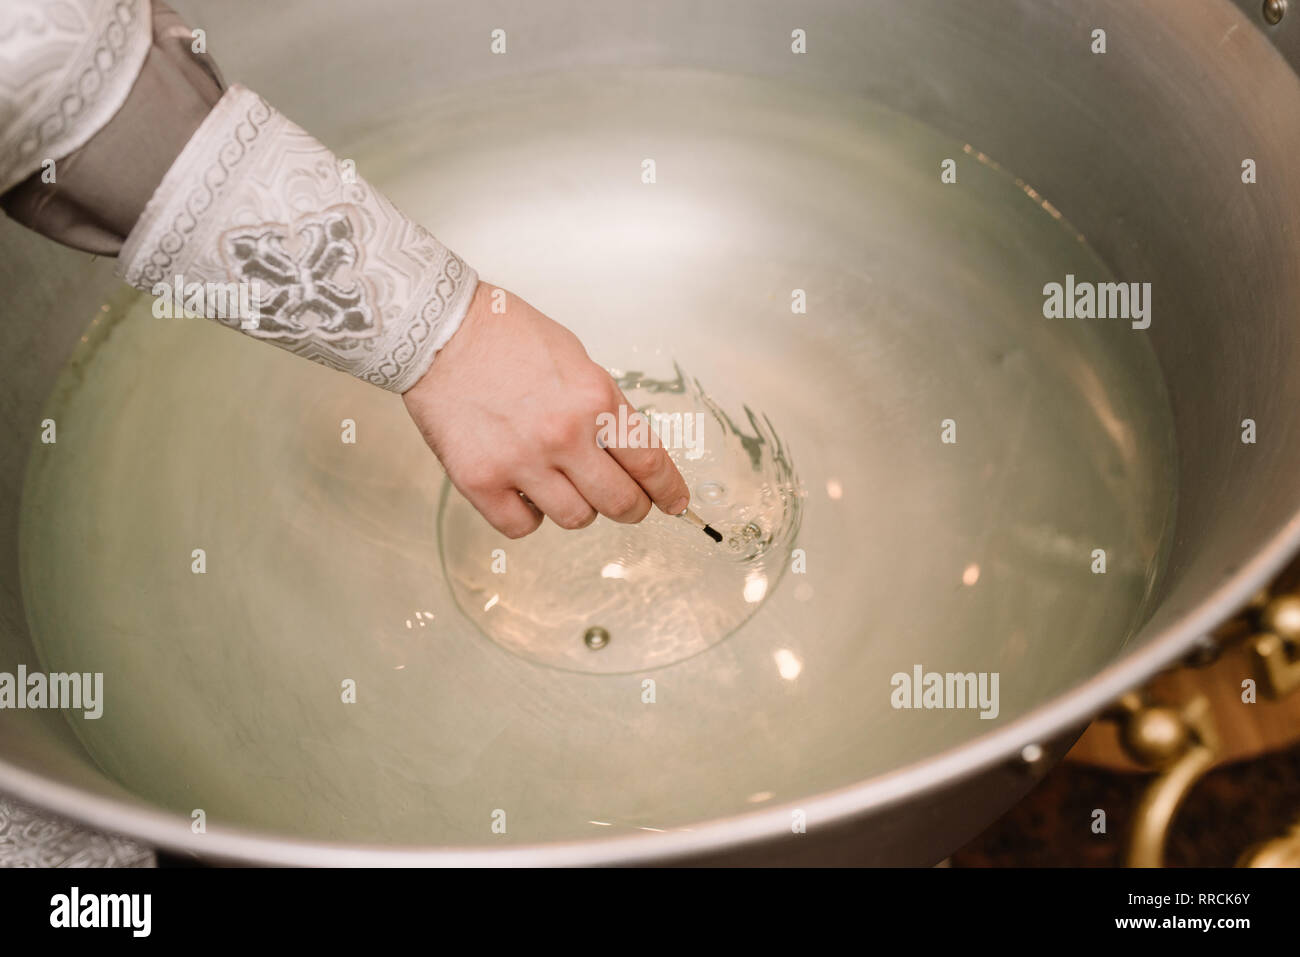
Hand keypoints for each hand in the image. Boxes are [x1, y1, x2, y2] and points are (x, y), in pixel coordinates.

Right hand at [403, 281, 690, 537]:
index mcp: (595, 400)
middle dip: (631, 508)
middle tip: (628, 505)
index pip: (650, 463)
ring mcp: (521, 461)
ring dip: (578, 508)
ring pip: (576, 519)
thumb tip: (627, 452)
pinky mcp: (480, 481)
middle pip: (621, 503)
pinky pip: (522, 526)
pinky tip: (524, 492)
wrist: (439, 331)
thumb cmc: (505, 336)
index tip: (674, 503)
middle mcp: (564, 435)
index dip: (669, 491)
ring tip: (562, 484)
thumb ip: (604, 408)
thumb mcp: (577, 361)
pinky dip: (530, 516)